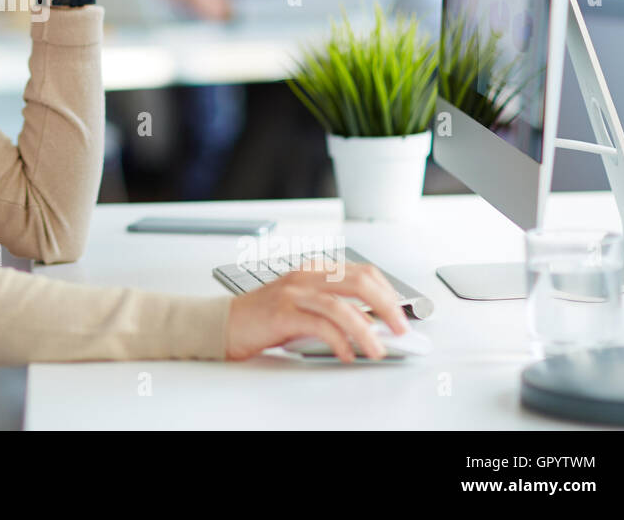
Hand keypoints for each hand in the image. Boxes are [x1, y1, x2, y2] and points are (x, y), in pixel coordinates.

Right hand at [224, 261, 410, 361]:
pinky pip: (320, 326)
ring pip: (342, 306)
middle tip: (400, 329)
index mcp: (313, 270)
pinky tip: (347, 354)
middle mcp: (305, 277)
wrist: (223, 322)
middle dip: (387, 307)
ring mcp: (293, 293)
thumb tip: (370, 324)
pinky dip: (339, 341)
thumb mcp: (301, 303)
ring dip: (367, 331)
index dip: (387, 292)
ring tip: (377, 349)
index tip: (400, 313)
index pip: (362, 272)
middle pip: (359, 283)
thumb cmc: (263, 317)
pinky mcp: (282, 314)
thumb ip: (332, 307)